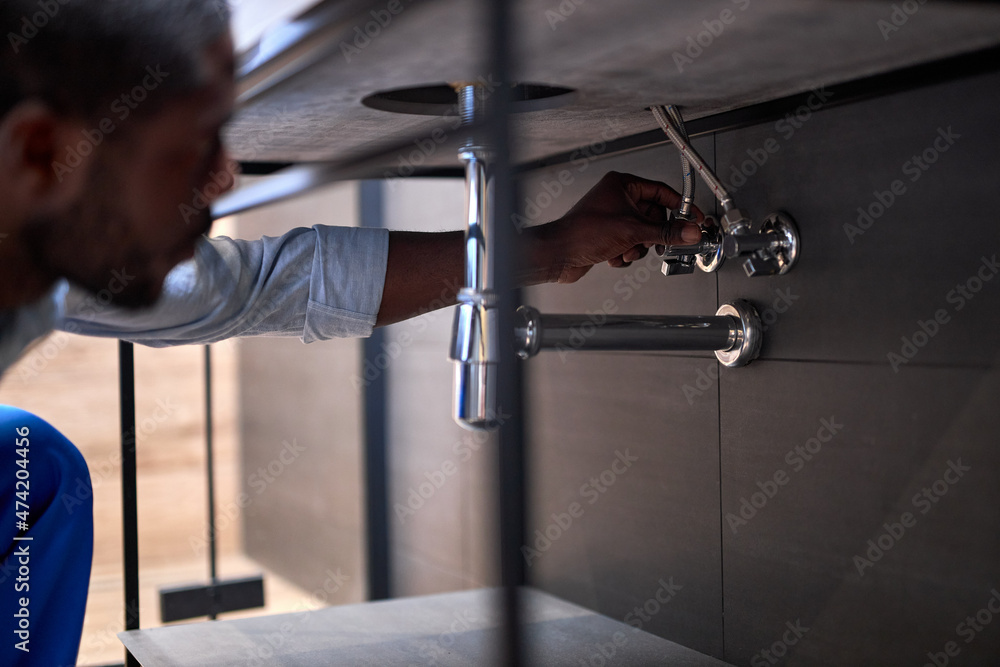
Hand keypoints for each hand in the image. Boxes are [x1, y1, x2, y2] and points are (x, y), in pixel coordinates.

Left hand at [525, 171, 704, 283]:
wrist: (559, 254)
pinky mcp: (608, 235)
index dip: (680, 207)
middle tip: (654, 243)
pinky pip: (630, 244)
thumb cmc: (583, 232)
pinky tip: (612, 256)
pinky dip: (625, 253)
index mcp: (623, 185)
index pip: (662, 192)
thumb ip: (666, 232)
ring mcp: (612, 217)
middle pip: (653, 217)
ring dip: (636, 247)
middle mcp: (617, 198)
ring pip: (642, 233)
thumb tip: (690, 231)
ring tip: (625, 250)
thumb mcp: (633, 231)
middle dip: (651, 235)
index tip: (694, 219)